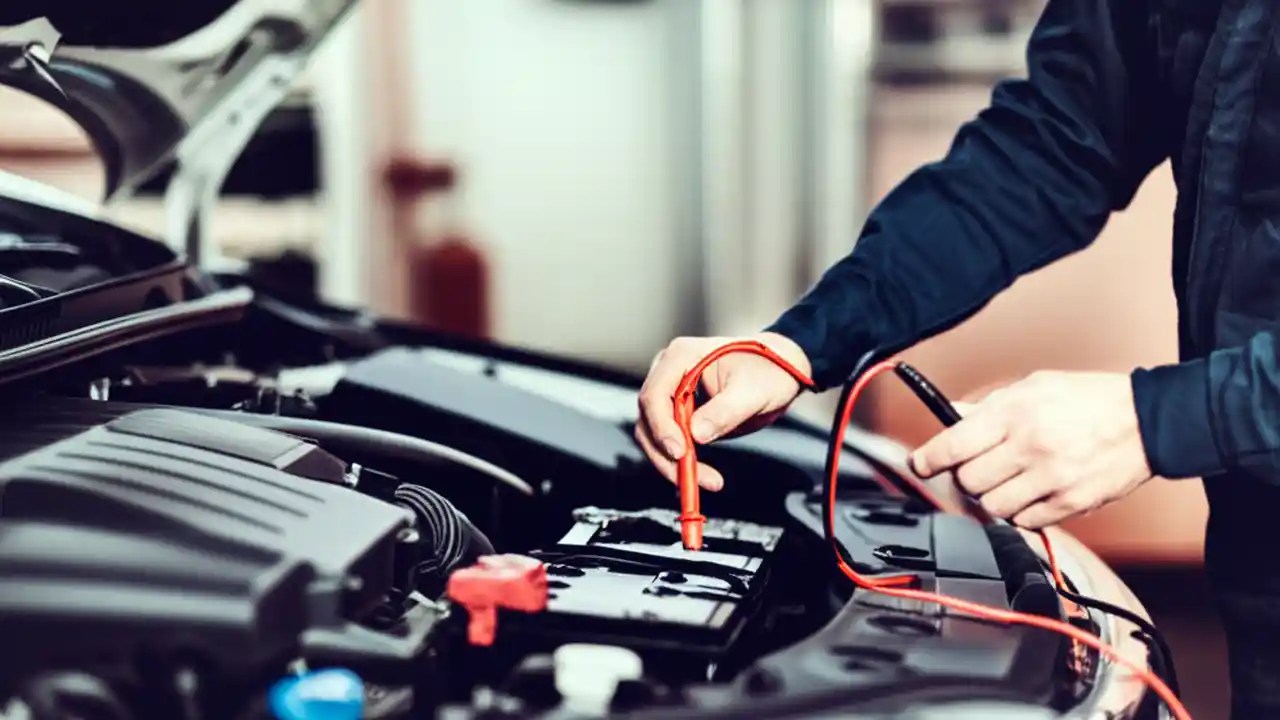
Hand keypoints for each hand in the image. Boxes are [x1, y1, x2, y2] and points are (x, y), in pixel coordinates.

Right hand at [635, 332, 810, 490]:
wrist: (780, 372)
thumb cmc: (769, 371)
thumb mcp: (753, 391)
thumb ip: (725, 411)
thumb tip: (696, 436)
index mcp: (680, 357)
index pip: (655, 396)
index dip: (662, 427)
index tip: (680, 453)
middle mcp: (668, 373)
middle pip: (648, 419)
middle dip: (666, 452)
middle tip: (692, 478)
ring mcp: (670, 393)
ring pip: (652, 435)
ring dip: (672, 463)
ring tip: (708, 480)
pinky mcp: (678, 414)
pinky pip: (667, 441)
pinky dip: (680, 462)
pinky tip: (703, 475)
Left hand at [909, 370, 1152, 528]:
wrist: (1147, 421)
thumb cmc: (1090, 400)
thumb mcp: (1034, 386)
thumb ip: (990, 406)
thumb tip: (953, 417)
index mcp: (1015, 412)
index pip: (954, 445)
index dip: (929, 459)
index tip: (922, 464)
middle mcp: (1030, 446)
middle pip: (969, 481)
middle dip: (967, 476)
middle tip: (979, 467)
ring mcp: (1051, 478)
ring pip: (993, 506)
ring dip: (993, 496)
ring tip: (1009, 480)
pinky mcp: (1070, 503)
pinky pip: (1024, 521)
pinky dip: (1021, 511)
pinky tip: (1032, 492)